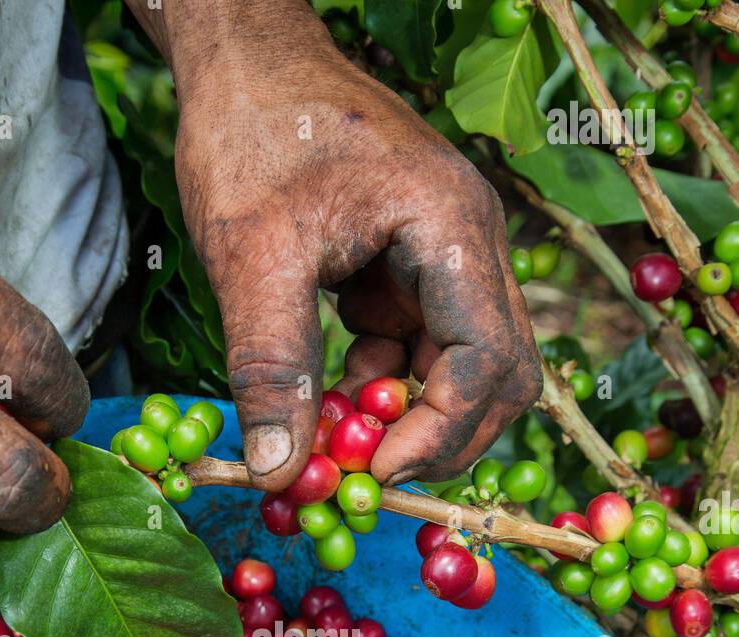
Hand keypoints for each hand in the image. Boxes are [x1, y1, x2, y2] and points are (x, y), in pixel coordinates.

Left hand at [144, 0, 539, 489]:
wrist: (243, 57)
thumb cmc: (250, 134)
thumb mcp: (250, 256)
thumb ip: (270, 366)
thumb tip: (279, 473)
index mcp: (449, 228)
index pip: (489, 358)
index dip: (441, 431)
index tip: (375, 473)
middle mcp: (466, 244)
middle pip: (498, 372)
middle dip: (439, 434)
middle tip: (369, 472)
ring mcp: (442, 257)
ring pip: (458, 366)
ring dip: (404, 413)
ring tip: (334, 429)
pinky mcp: (409, 267)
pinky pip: (416, 346)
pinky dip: (380, 383)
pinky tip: (330, 386)